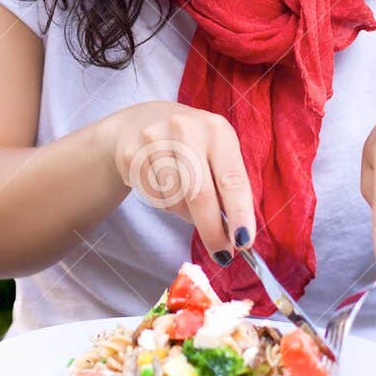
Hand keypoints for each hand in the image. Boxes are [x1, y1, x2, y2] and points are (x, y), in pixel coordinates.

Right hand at [101, 101, 255, 265]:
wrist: (141, 122)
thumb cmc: (191, 144)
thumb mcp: (216, 152)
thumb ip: (227, 185)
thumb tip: (235, 234)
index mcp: (217, 129)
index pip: (232, 178)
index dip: (240, 213)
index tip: (244, 242)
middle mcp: (185, 129)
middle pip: (200, 195)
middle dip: (212, 231)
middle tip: (222, 253)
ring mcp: (154, 140)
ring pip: (175, 201)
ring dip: (186, 213)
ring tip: (185, 194)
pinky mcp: (131, 155)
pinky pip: (154, 199)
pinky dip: (165, 203)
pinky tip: (164, 185)